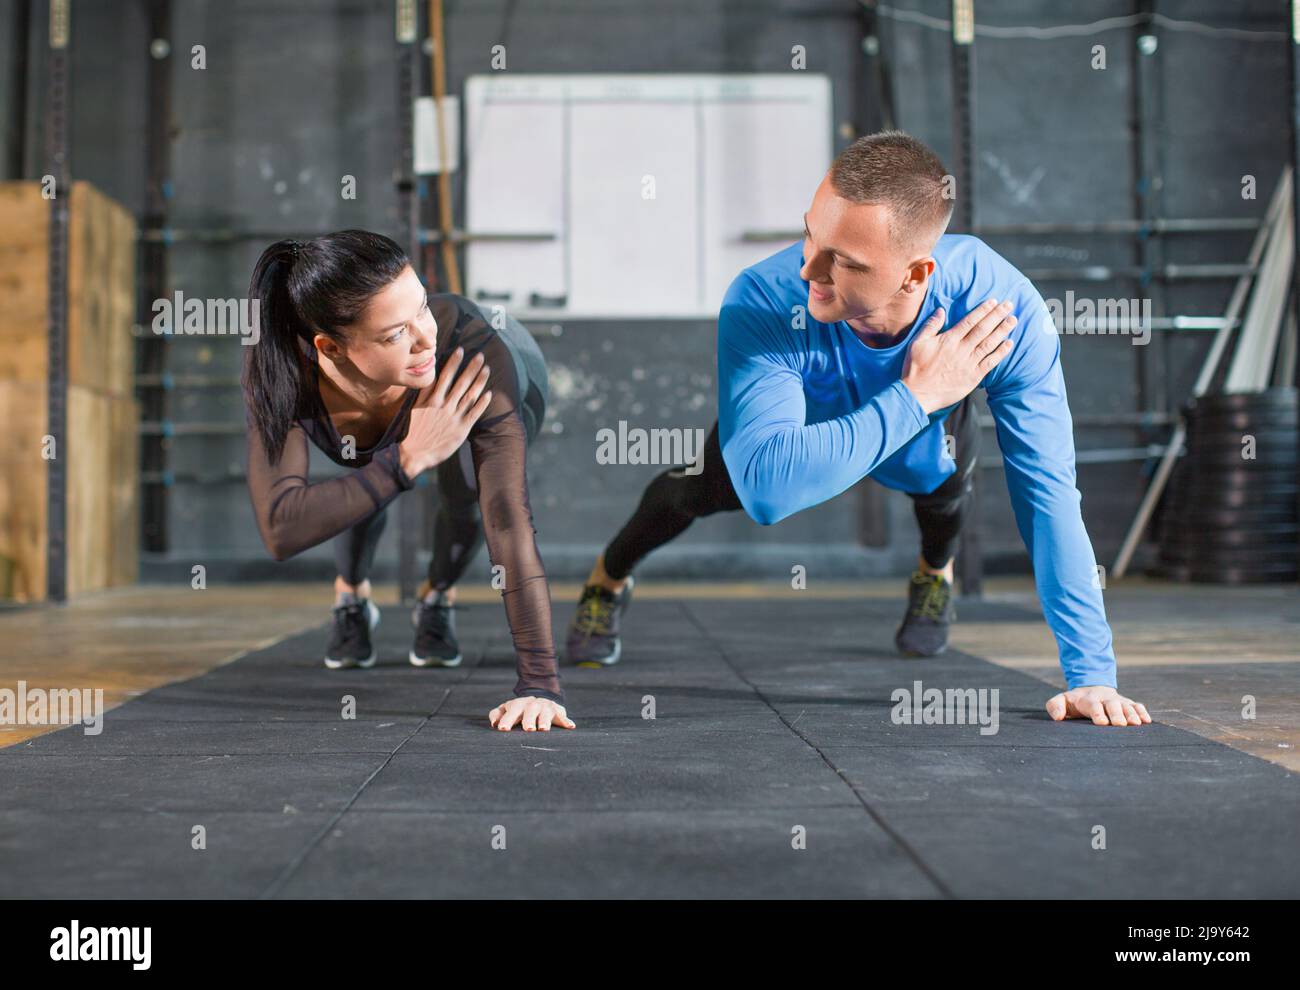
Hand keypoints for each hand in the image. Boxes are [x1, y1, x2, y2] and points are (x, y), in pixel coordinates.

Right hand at [398, 347, 492, 477]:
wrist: (413, 454)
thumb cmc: (413, 431)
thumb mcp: (414, 408)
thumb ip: (423, 392)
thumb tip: (428, 376)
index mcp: (432, 400)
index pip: (444, 376)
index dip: (453, 363)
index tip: (461, 350)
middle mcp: (444, 405)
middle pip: (460, 383)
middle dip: (471, 368)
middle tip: (480, 356)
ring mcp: (454, 417)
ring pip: (469, 395)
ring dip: (479, 381)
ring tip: (487, 369)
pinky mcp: (461, 429)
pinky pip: (474, 413)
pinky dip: (482, 403)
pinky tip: (489, 393)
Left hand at [488, 697, 575, 731]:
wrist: (539, 698)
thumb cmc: (519, 710)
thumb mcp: (507, 710)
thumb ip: (497, 715)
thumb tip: (493, 723)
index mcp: (518, 705)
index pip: (512, 710)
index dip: (507, 719)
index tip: (502, 729)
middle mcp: (532, 704)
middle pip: (530, 709)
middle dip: (529, 719)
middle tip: (527, 730)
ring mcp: (545, 706)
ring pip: (546, 711)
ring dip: (545, 720)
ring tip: (544, 729)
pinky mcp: (557, 711)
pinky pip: (562, 716)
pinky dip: (566, 721)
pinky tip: (570, 727)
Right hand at [901, 299, 1016, 414]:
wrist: (917, 394)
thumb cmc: (915, 369)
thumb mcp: (917, 343)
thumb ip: (930, 326)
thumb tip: (941, 311)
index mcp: (948, 340)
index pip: (970, 321)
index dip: (983, 310)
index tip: (994, 302)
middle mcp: (961, 349)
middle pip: (983, 329)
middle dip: (997, 315)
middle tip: (1009, 305)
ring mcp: (969, 363)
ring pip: (989, 343)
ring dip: (1002, 331)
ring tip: (1013, 320)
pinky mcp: (973, 377)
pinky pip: (990, 362)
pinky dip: (1001, 353)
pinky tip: (1009, 344)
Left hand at [1046, 685, 1151, 725]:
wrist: (1091, 689)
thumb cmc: (1075, 701)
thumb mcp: (1061, 700)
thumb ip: (1055, 706)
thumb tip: (1058, 717)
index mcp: (1088, 699)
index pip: (1094, 706)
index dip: (1098, 713)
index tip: (1102, 723)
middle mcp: (1105, 699)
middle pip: (1113, 705)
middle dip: (1117, 714)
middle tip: (1120, 724)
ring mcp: (1118, 700)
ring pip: (1127, 706)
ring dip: (1132, 714)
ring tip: (1136, 724)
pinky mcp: (1128, 703)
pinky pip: (1137, 706)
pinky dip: (1142, 712)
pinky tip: (1147, 721)